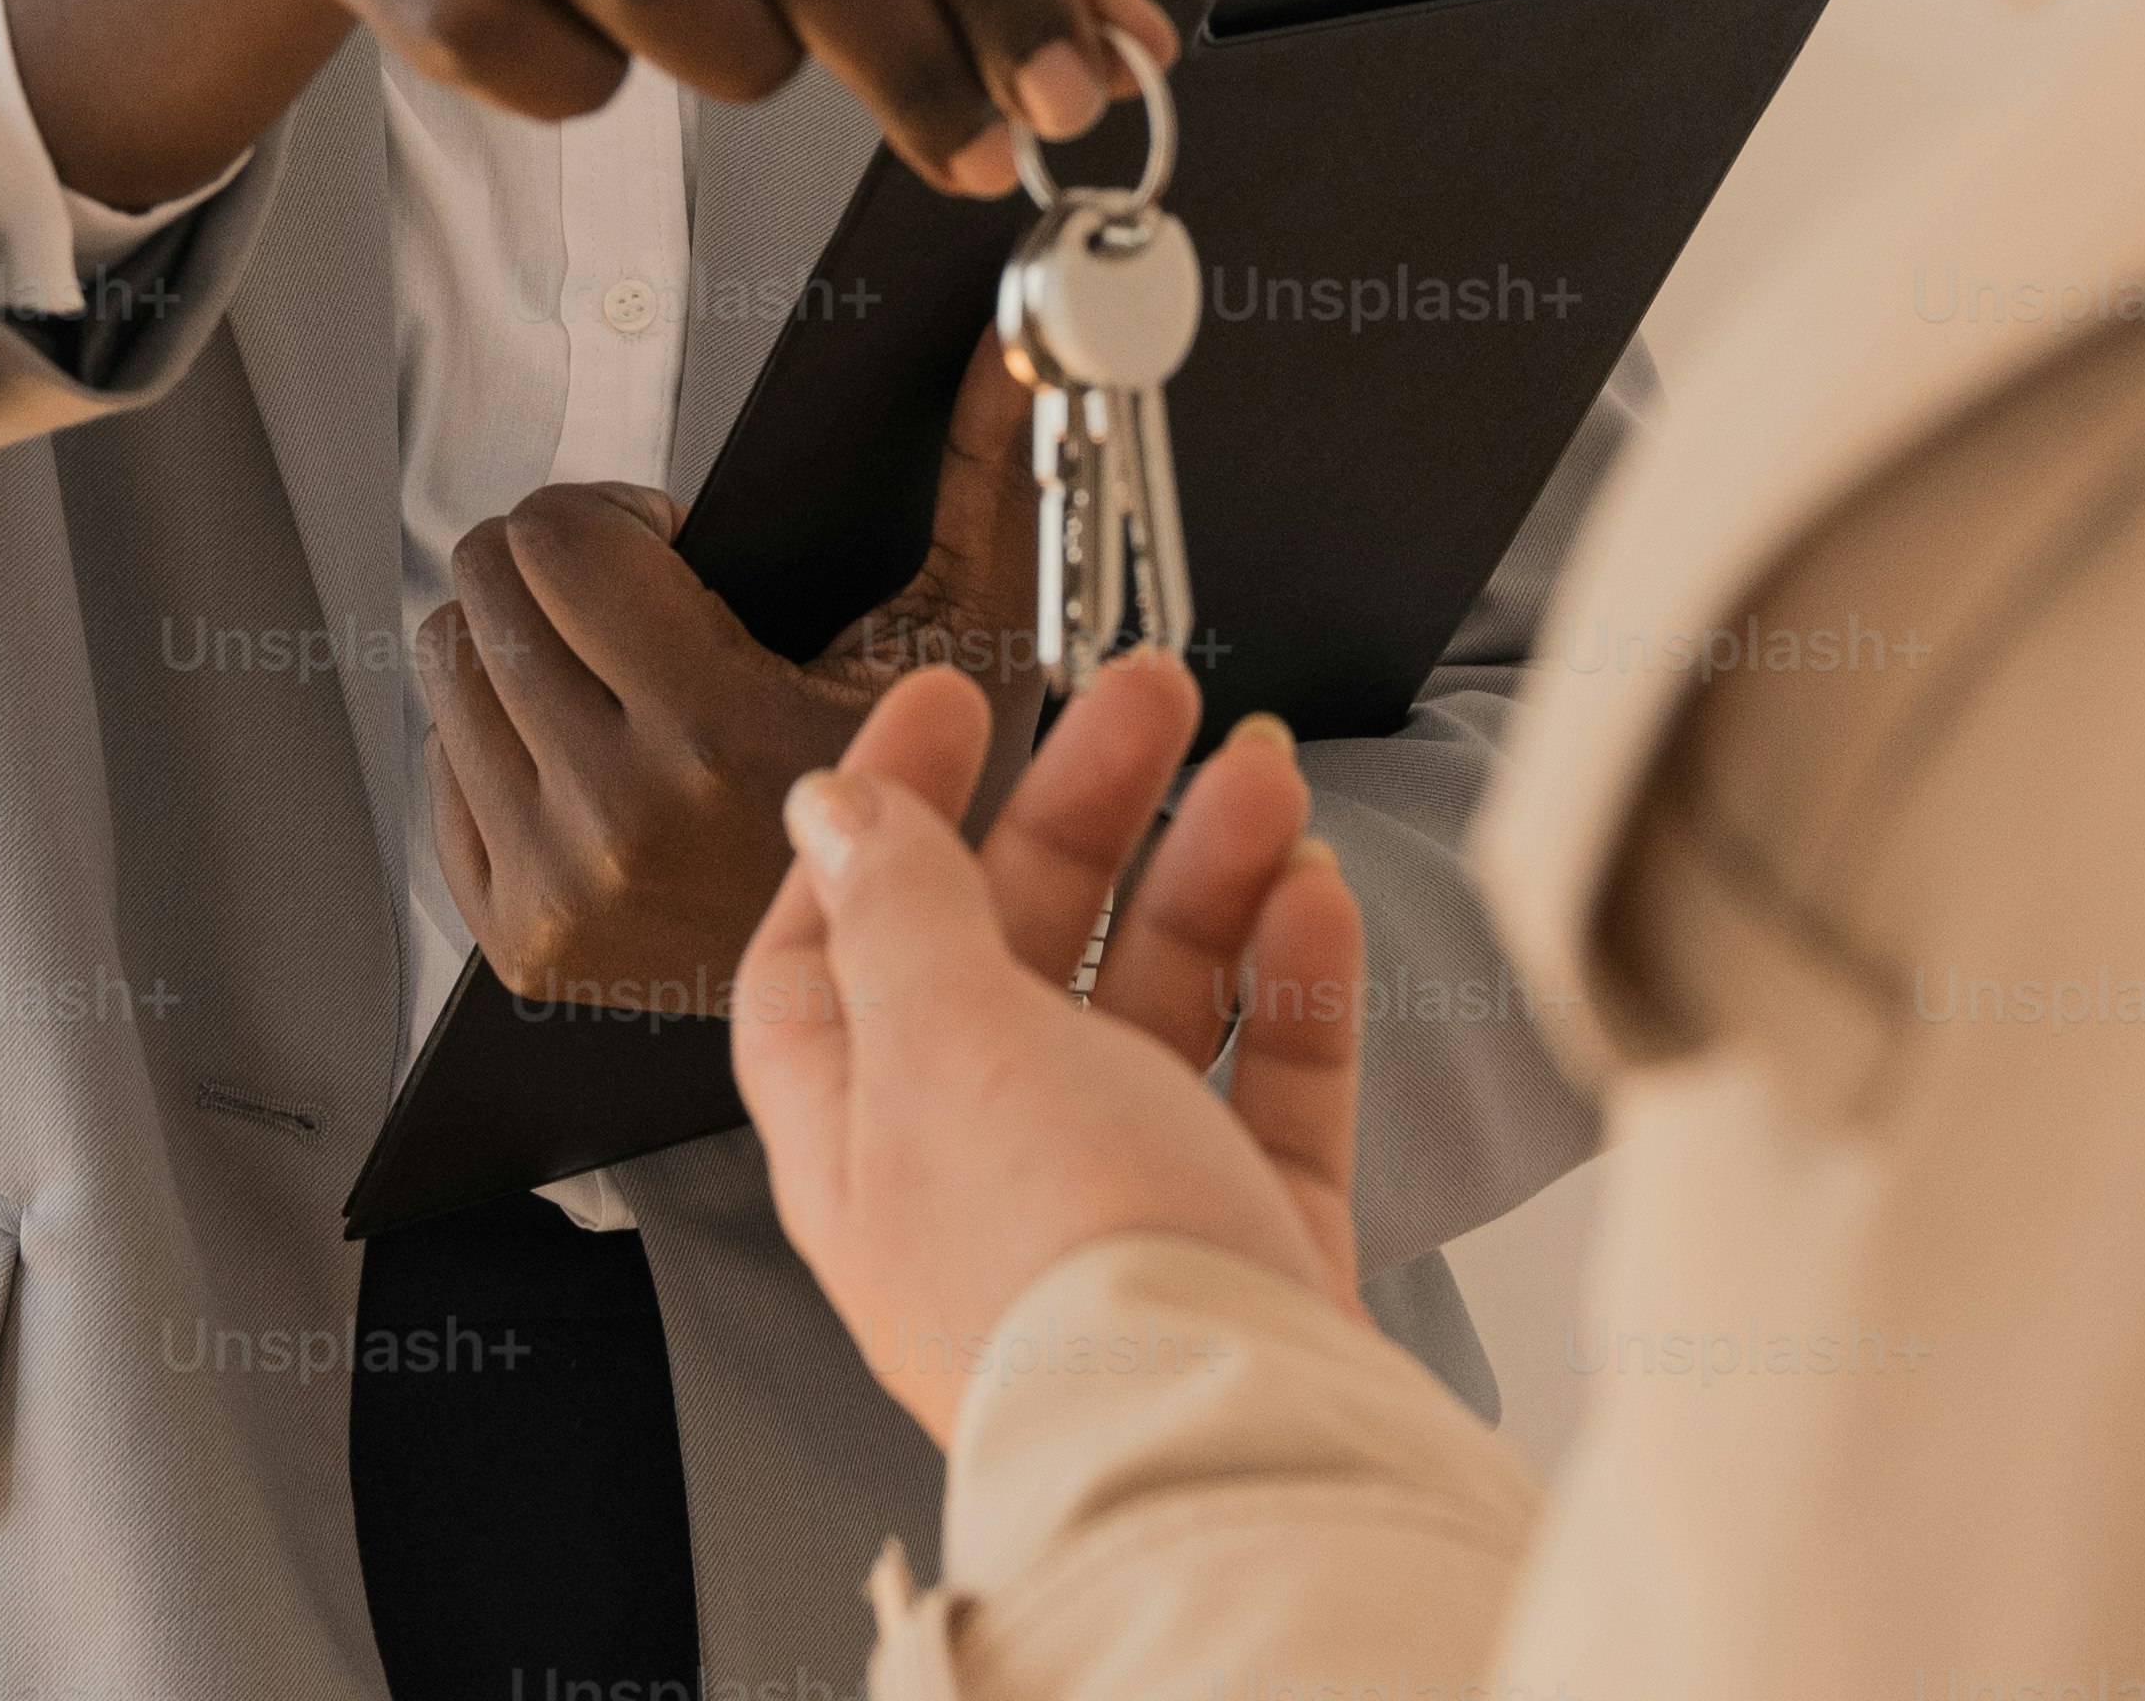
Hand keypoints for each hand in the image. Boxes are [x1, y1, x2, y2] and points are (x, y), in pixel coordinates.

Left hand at [416, 331, 1059, 1007]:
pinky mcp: (522, 943)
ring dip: (518, 649)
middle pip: (483, 592)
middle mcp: (620, 827)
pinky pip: (439, 779)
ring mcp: (560, 895)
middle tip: (633, 598)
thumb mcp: (979, 635)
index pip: (554, 541)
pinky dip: (495, 745)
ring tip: (611, 673)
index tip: (666, 544)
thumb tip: (1018, 346)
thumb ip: (991, 477)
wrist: (915, 983)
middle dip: (554, 566)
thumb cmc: (947, 808)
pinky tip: (586, 752)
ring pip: (446, 675)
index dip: (610, 515)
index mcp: (715, 738)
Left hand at [730, 655, 1368, 1448]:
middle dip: (1083, 808)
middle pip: (1018, 952)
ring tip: (1256, 774)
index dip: (882, 818)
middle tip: (1146, 698)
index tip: (948, 705)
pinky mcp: (1255, 1241)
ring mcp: (1131, 1208)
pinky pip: (1273, 1082)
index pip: (836, 949)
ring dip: (1205, 871)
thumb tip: (834, 810)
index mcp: (868, 1141)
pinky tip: (1310, 897)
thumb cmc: (1066, 1273)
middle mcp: (989, 1176)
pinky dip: (1295, 979)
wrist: (1241, 1445)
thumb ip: (898, 911)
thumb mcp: (945, 1039)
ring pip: (1159, 1002)